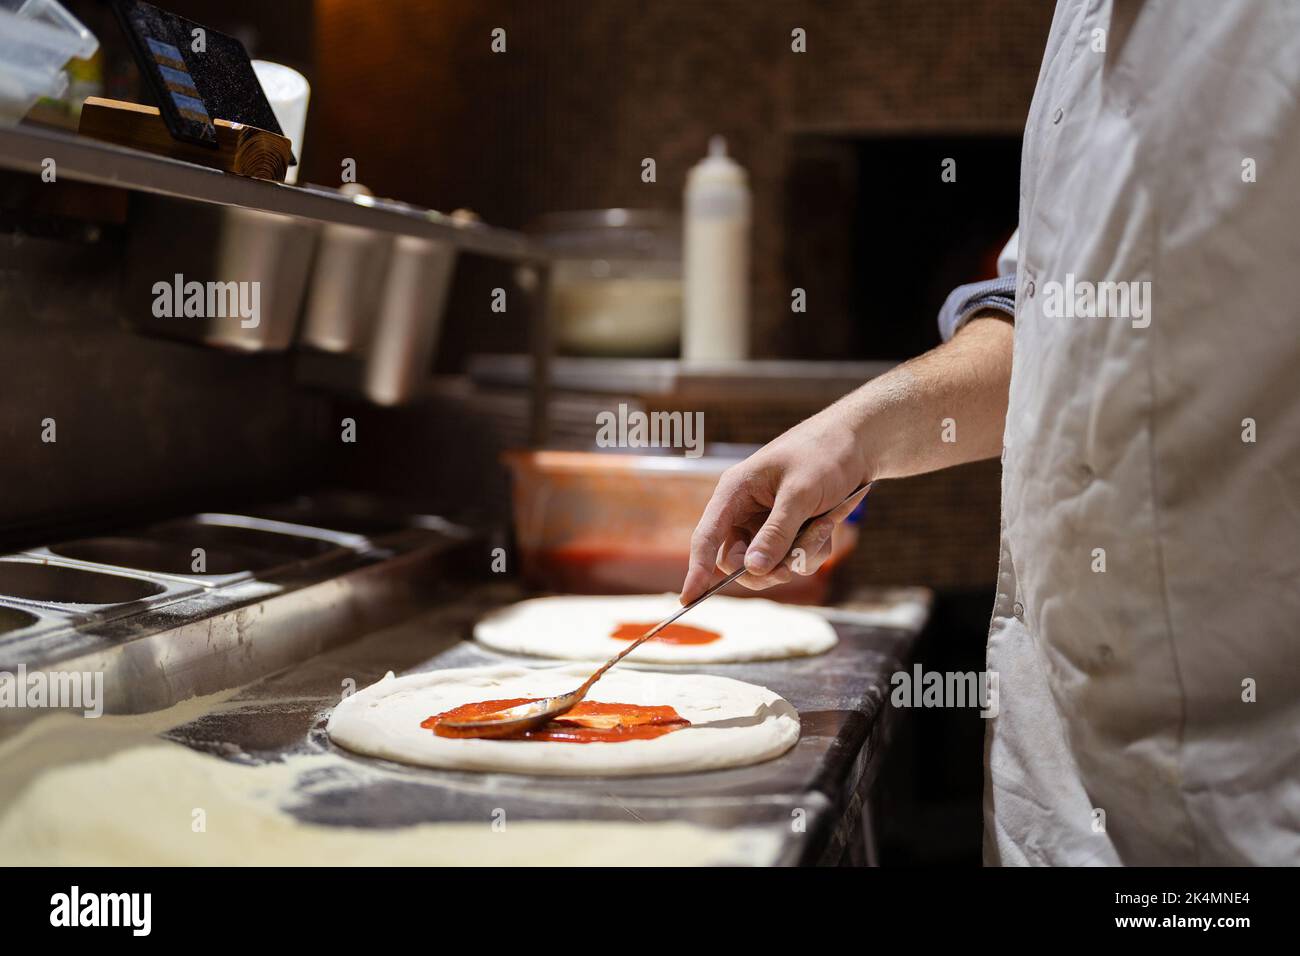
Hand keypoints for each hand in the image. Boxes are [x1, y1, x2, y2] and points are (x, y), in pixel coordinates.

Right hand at [680, 403, 871, 603]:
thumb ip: (777, 532)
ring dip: (798, 555)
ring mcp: (767, 522)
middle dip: (766, 567)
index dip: (696, 570)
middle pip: (738, 560)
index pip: (707, 538)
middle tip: (788, 568)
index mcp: (734, 492)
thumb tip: (753, 569)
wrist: (858, 443)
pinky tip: (828, 524)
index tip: (688, 600)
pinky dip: (813, 550)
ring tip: (823, 525)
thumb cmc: (823, 455)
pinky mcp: (788, 530)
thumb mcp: (800, 493)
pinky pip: (793, 558)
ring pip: (770, 563)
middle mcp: (745, 510)